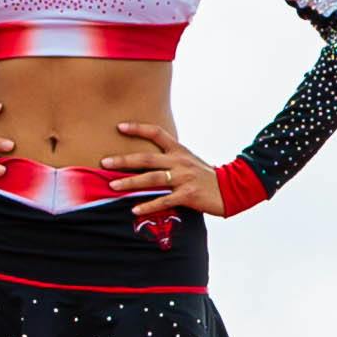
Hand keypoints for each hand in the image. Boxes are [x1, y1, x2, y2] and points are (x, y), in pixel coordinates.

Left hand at [96, 127, 226, 216]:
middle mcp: (180, 161)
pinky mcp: (188, 195)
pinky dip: (148, 205)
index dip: (138, 129)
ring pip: (152, 179)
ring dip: (130, 183)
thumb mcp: (190, 160)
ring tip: (113, 186)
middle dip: (124, 161)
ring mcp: (184, 178)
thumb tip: (146, 161)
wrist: (231, 189)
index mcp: (179, 150)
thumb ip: (170, 158)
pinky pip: (164, 201)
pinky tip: (134, 209)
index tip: (119, 127)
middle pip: (147, 159)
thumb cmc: (206, 176)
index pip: (157, 133)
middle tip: (105, 162)